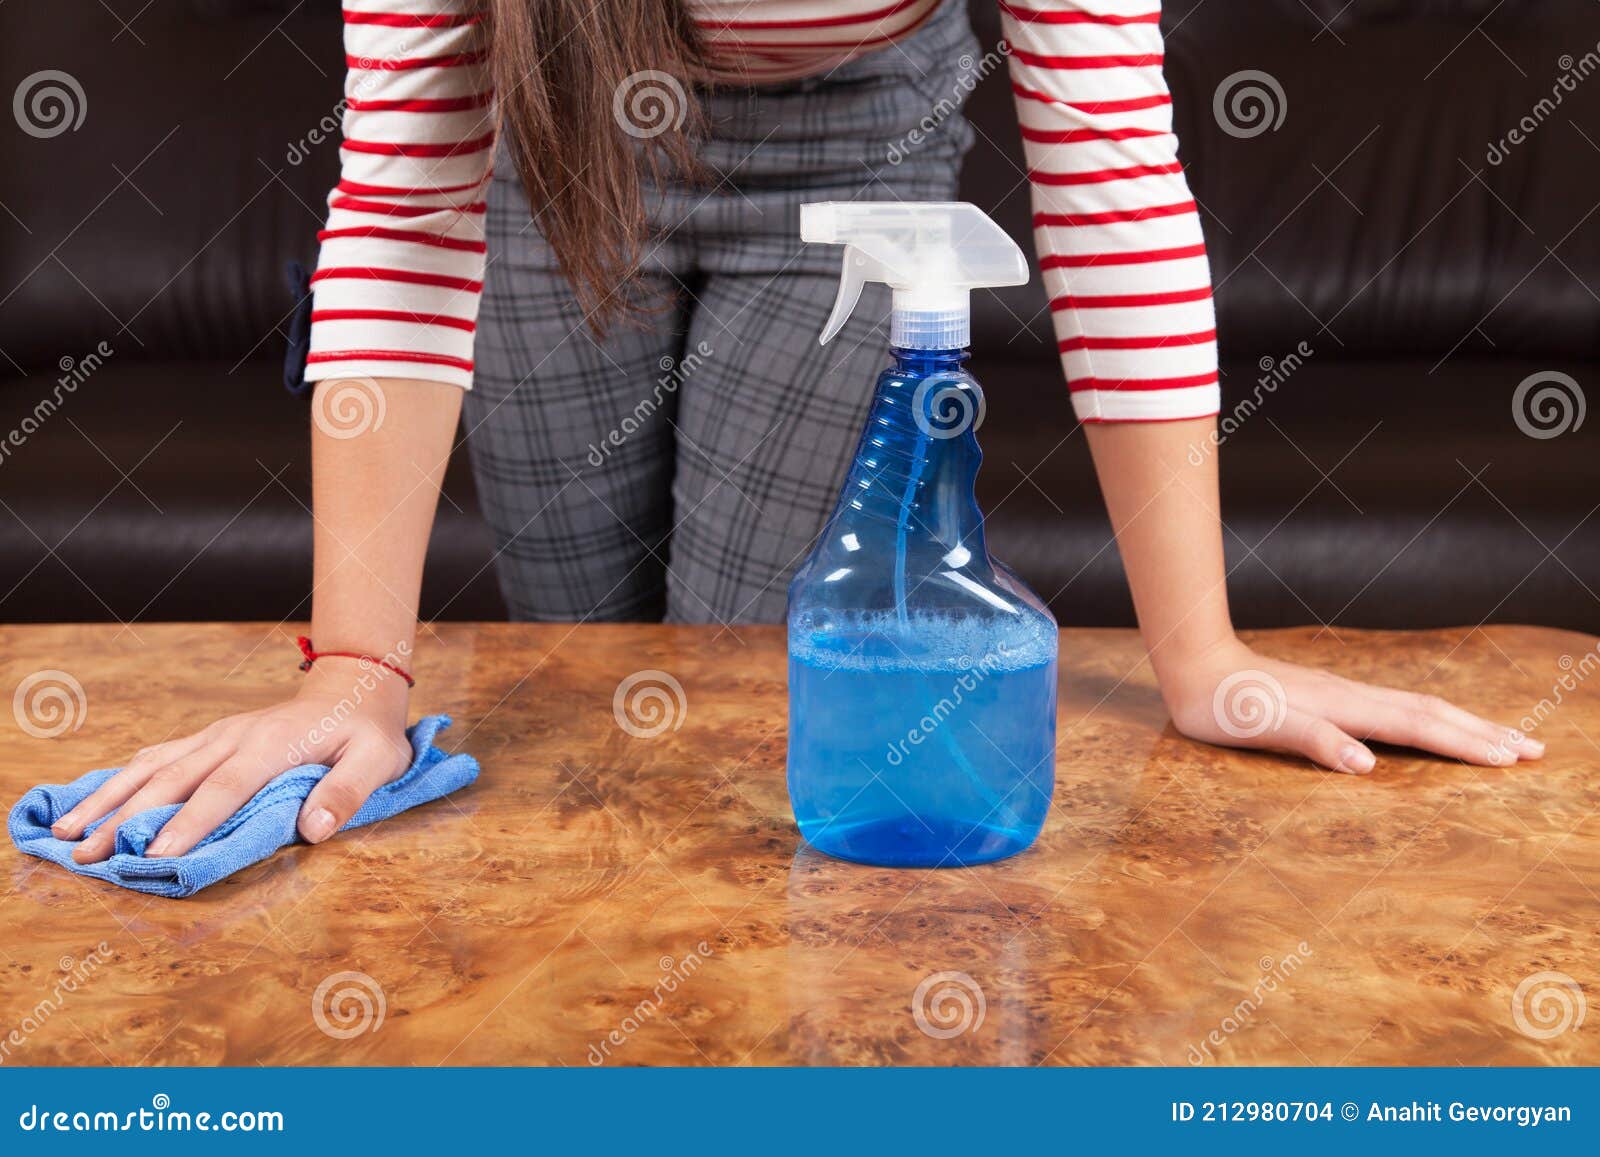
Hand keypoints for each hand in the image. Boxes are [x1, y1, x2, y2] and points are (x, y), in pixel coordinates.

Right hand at [53, 662, 412, 862]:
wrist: (355, 687)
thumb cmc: (367, 731)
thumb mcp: (378, 759)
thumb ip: (347, 792)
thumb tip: (313, 829)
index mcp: (272, 744)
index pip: (225, 787)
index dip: (191, 821)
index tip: (158, 854)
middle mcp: (234, 736)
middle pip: (172, 779)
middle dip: (127, 819)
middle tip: (89, 857)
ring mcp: (216, 735)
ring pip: (153, 766)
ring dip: (110, 799)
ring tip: (70, 834)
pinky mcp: (208, 739)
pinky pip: (158, 756)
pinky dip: (121, 779)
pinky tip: (94, 802)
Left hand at [1160, 636, 1544, 773]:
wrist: (1195, 665)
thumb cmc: (1223, 704)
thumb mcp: (1261, 728)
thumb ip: (1313, 742)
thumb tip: (1367, 764)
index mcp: (1344, 708)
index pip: (1417, 728)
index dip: (1464, 745)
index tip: (1510, 760)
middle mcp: (1352, 696)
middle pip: (1431, 713)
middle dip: (1482, 732)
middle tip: (1534, 750)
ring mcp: (1343, 693)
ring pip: (1417, 707)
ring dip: (1462, 722)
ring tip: (1500, 737)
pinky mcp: (1329, 695)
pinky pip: (1396, 708)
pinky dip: (1428, 719)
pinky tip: (1429, 725)